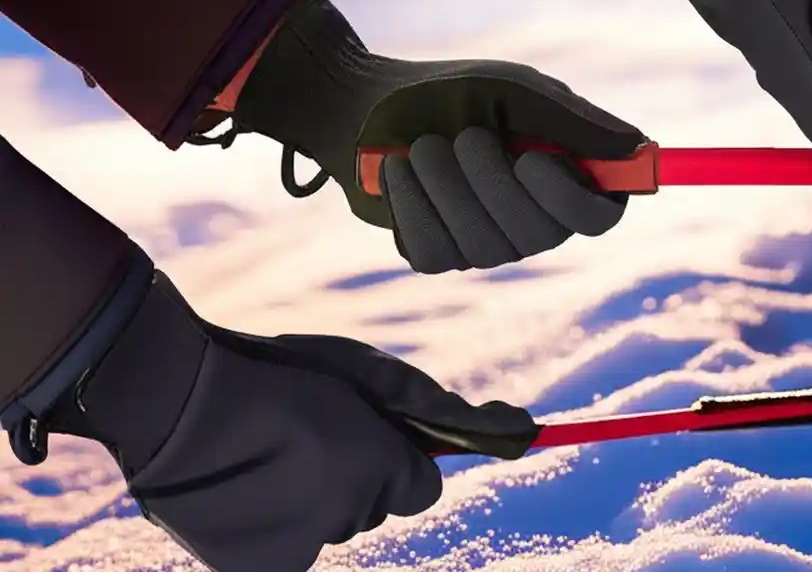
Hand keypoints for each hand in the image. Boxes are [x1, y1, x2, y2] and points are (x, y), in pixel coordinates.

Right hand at [45, 271, 536, 570]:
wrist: (172, 393)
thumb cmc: (281, 371)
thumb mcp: (369, 374)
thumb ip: (443, 410)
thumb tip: (527, 429)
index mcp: (383, 468)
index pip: (420, 487)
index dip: (392, 455)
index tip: (357, 430)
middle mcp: (349, 517)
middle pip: (371, 508)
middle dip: (349, 476)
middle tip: (299, 434)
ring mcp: (300, 547)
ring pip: (327, 529)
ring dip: (305, 502)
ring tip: (261, 454)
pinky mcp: (257, 570)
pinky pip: (286, 553)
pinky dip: (269, 529)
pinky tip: (241, 488)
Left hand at [231, 0, 647, 272]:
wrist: (368, 104)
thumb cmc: (453, 91)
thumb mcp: (517, 91)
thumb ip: (572, 121)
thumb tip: (637, 147)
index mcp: (566, 179)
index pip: (600, 218)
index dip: (571, 200)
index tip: (532, 160)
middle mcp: (533, 222)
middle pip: (538, 234)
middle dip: (490, 180)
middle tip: (464, 137)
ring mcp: (485, 246)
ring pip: (482, 244)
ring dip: (446, 184)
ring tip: (425, 146)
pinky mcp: (436, 255)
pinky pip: (435, 251)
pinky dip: (412, 204)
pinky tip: (401, 173)